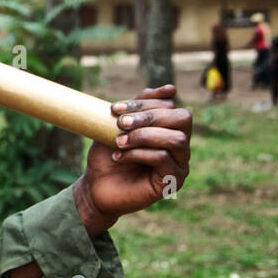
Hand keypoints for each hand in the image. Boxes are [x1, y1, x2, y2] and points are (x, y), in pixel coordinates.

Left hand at [74, 84, 192, 232]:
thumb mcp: (119, 127)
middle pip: (182, 118)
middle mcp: (179, 146)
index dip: (143, 103)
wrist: (94, 188)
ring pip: (177, 139)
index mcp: (168, 128)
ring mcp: (179, 164)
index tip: (114, 108)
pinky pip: (164, 159)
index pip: (169, 106)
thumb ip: (140, 108)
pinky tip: (119, 157)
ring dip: (144, 136)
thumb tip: (171, 89)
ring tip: (119, 142)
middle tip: (121, 123)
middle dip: (149, 116)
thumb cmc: (107, 156)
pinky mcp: (173, 182)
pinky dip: (139, 154)